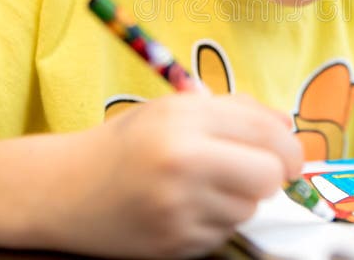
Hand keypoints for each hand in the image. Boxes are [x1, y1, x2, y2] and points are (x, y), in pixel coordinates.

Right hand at [26, 93, 302, 257]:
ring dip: (239, 198)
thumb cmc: (127, 142)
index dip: (288, 146)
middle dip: (272, 175)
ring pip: (249, 208)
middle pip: (269, 176)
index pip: (267, 133)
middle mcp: (183, 160)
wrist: (65, 189)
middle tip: (254, 171)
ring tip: (204, 187)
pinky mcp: (174, 243)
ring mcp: (178, 207)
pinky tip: (186, 208)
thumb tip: (287, 127)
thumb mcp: (175, 109)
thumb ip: (235, 110)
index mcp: (185, 118)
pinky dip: (216, 221)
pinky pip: (224, 232)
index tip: (288, 155)